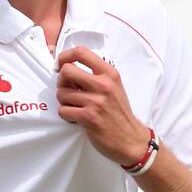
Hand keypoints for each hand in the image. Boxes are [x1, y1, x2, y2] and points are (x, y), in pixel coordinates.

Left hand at [55, 46, 151, 167]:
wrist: (131, 139)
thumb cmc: (120, 114)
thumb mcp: (114, 87)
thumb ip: (95, 76)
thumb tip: (69, 70)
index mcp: (109, 73)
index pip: (81, 52)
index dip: (64, 56)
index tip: (60, 65)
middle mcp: (103, 85)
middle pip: (66, 71)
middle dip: (61, 82)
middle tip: (67, 90)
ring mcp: (96, 101)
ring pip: (62, 93)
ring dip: (64, 102)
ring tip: (75, 107)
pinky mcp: (88, 117)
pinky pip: (63, 110)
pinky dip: (66, 115)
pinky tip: (76, 118)